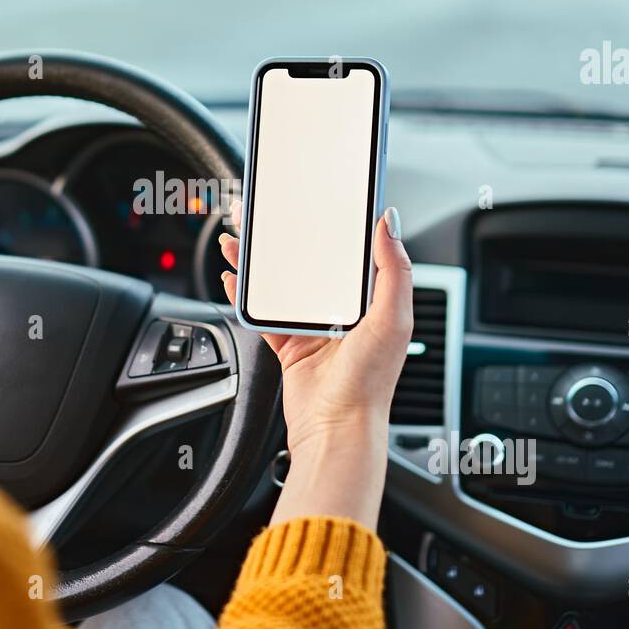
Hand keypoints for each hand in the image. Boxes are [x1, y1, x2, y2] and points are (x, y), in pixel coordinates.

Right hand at [218, 201, 412, 526]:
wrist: (335, 430)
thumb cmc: (370, 383)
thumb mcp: (392, 318)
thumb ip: (394, 268)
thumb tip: (388, 221)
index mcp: (372, 300)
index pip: (352, 251)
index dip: (334, 223)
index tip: (317, 197)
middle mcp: (344, 312)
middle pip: (309, 262)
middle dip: (286, 236)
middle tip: (264, 211)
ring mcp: (315, 327)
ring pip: (282, 283)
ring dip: (259, 261)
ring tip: (239, 238)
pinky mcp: (290, 345)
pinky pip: (264, 313)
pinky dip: (246, 295)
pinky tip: (234, 277)